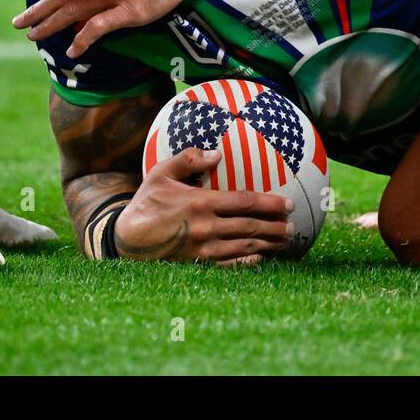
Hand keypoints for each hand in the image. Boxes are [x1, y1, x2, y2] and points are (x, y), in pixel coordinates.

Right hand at [114, 148, 292, 263]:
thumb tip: (217, 153)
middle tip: (293, 225)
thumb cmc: (146, 202)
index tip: (288, 204)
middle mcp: (206, 227)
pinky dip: (247, 262)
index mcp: (201, 203)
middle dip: (275, 226)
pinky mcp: (198, 264)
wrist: (127, 239)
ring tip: (284, 240)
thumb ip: (188, 159)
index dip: (269, 203)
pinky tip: (259, 258)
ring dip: (267, 244)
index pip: (244, 202)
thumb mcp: (161, 173)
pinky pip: (229, 265)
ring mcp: (203, 249)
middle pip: (250, 227)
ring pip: (244, 247)